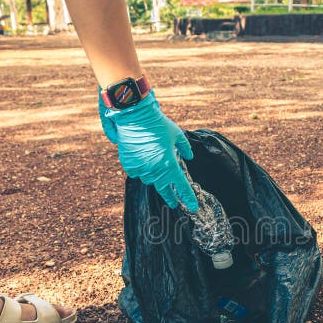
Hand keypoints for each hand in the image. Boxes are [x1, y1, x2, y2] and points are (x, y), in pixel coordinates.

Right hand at [99, 90, 198, 211]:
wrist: (134, 116)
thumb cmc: (158, 124)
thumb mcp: (177, 134)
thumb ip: (184, 148)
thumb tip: (189, 157)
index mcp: (170, 165)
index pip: (182, 187)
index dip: (188, 197)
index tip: (193, 207)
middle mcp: (155, 171)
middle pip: (164, 189)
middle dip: (170, 195)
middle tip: (174, 202)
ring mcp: (141, 169)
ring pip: (149, 180)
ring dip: (154, 178)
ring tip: (157, 174)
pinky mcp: (129, 165)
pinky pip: (137, 173)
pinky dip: (141, 170)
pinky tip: (143, 162)